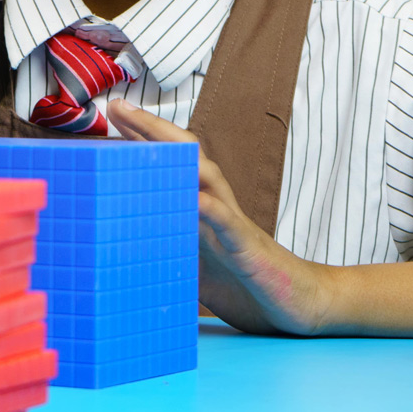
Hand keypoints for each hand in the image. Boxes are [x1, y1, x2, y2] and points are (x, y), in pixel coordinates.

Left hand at [106, 100, 334, 335]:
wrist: (299, 305)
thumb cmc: (246, 284)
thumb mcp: (196, 266)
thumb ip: (169, 249)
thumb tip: (126, 248)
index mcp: (202, 210)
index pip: (171, 166)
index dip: (142, 141)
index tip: (113, 117)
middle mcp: (218, 207)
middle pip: (185, 158)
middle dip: (151, 130)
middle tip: (117, 106)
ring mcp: (234, 226)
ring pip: (208, 178)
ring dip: (177, 154)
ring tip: (147, 132)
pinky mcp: (249, 250)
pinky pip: (230, 225)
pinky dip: (212, 211)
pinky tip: (194, 199)